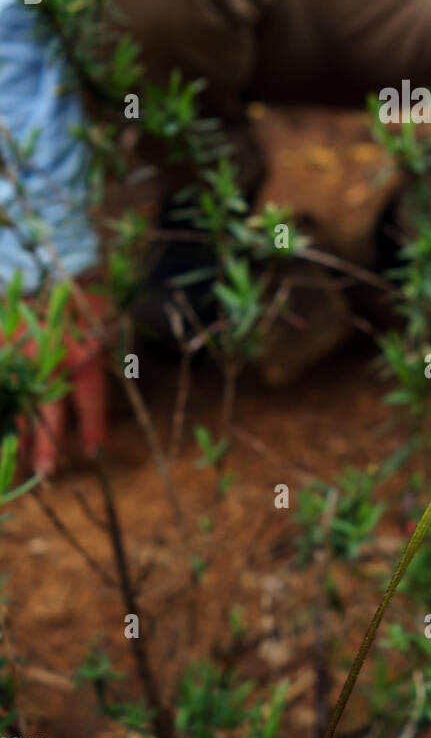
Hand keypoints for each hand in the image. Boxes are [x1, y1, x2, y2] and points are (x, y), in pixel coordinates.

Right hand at [14, 279, 107, 477]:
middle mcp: (51, 354)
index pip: (89, 396)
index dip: (94, 425)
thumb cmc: (90, 296)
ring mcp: (23, 348)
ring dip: (18, 427)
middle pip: (47, 408)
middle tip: (46, 472)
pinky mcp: (5, 339)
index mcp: (82, 349)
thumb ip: (105, 353)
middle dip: (46, 443)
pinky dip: (7, 400)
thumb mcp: (108, 322)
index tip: (96, 452)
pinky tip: (7, 421)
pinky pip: (6, 374)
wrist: (61, 265)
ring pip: (18, 396)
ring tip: (15, 455)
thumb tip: (113, 379)